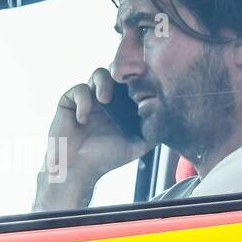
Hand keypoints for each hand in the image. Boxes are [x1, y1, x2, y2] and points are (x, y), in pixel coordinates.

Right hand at [34, 68, 154, 210]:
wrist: (77, 169)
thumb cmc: (105, 158)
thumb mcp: (135, 146)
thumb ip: (152, 133)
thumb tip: (171, 120)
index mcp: (122, 105)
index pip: (132, 83)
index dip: (138, 78)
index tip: (144, 82)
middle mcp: (106, 98)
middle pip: (117, 71)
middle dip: (122, 73)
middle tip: (127, 82)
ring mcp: (88, 98)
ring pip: (99, 73)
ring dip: (104, 83)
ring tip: (105, 100)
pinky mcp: (70, 101)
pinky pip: (78, 90)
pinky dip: (83, 101)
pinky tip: (83, 119)